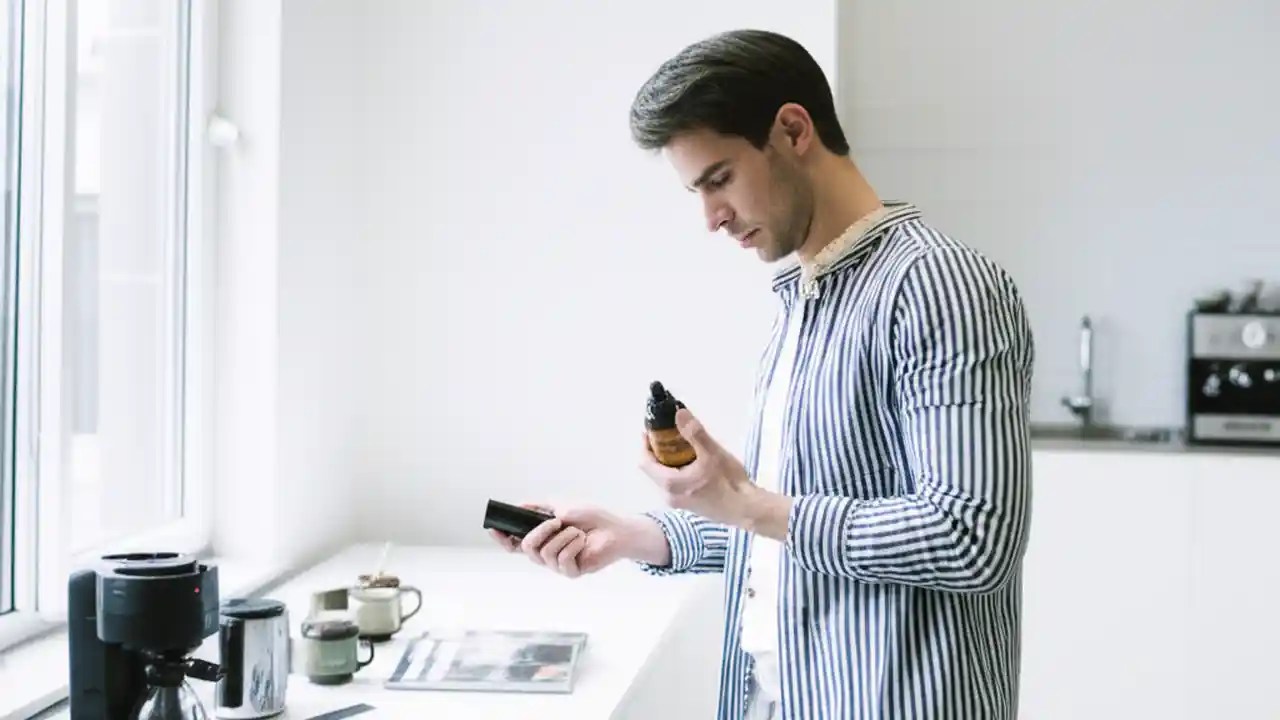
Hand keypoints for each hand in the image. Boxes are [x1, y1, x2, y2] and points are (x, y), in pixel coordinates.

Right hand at [488, 504, 669, 577]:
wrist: (616, 528)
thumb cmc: (591, 517)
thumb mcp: (562, 505)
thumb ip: (539, 508)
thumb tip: (518, 505)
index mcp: (542, 539)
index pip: (514, 544)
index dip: (502, 538)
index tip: (494, 528)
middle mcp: (546, 554)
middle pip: (527, 548)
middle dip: (540, 531)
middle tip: (556, 521)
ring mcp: (558, 565)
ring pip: (545, 553)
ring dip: (563, 536)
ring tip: (577, 531)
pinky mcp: (572, 572)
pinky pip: (563, 560)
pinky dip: (573, 544)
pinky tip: (582, 541)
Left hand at [640, 407, 791, 537]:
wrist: (747, 510)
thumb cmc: (729, 482)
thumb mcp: (712, 453)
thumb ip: (694, 433)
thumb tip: (678, 413)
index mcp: (670, 484)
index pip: (644, 462)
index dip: (645, 444)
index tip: (652, 429)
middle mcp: (669, 496)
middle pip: (654, 469)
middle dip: (658, 450)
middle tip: (670, 433)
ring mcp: (679, 502)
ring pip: (665, 477)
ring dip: (669, 460)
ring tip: (684, 444)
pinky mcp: (690, 505)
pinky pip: (676, 484)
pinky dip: (678, 470)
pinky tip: (695, 461)